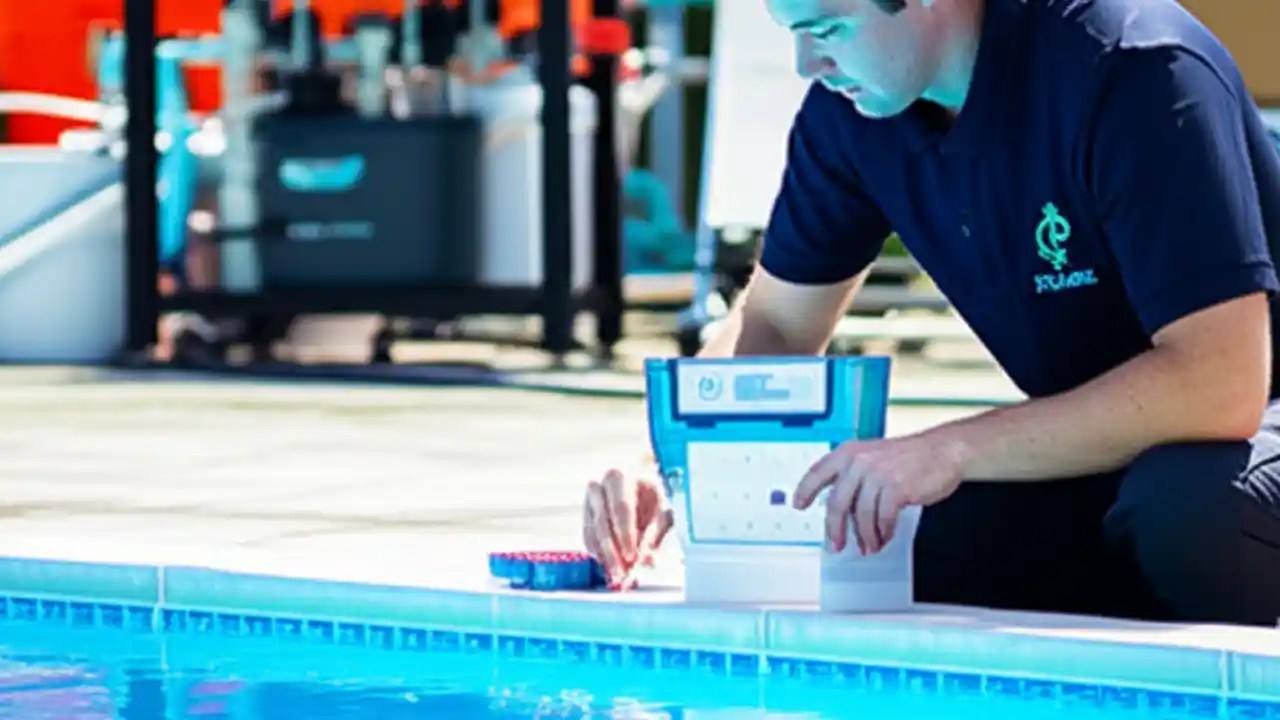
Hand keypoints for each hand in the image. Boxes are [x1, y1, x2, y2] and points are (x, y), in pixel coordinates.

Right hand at [583, 468, 673, 589]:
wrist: (634, 480)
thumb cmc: (650, 493)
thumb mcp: (660, 507)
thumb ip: (655, 532)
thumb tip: (647, 560)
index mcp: (618, 477)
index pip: (620, 508)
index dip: (626, 534)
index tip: (632, 556)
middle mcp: (596, 486)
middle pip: (602, 524)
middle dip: (612, 552)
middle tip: (622, 574)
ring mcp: (586, 502)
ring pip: (592, 534)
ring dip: (605, 558)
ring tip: (619, 577)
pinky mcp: (583, 517)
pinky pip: (587, 540)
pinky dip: (599, 555)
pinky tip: (611, 568)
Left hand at [792, 432, 968, 554]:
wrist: (944, 450)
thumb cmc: (910, 457)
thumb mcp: (874, 457)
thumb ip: (855, 478)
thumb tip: (840, 512)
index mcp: (850, 452)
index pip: (818, 472)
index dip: (805, 490)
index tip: (798, 505)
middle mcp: (860, 462)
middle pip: (837, 503)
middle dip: (835, 529)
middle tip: (836, 545)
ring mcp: (878, 474)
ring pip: (861, 515)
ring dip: (865, 536)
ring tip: (868, 547)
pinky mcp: (897, 488)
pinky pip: (883, 519)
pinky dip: (883, 532)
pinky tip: (885, 537)